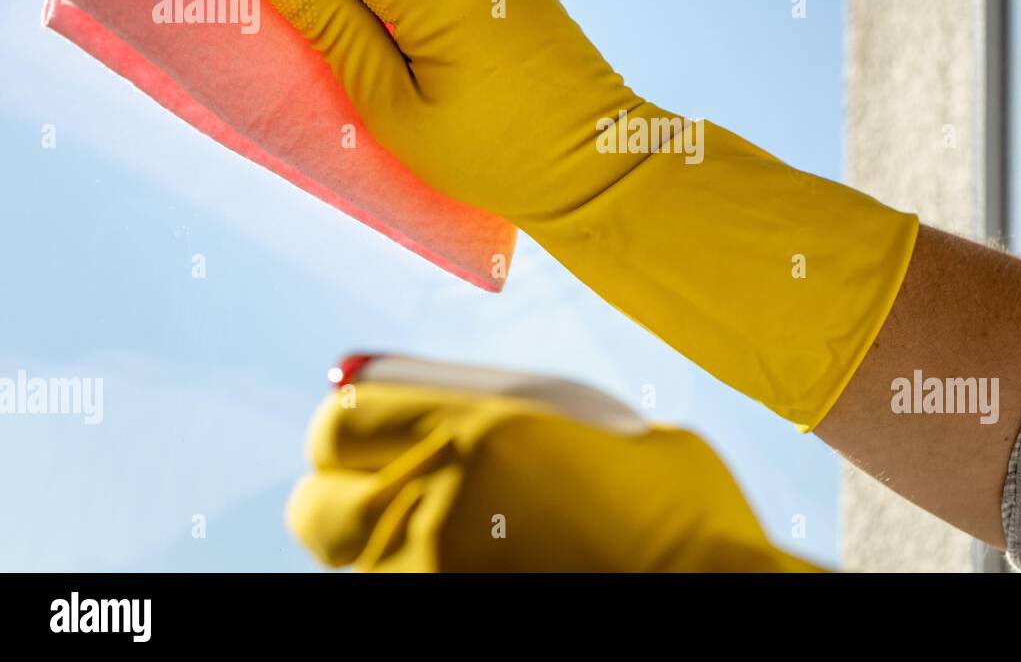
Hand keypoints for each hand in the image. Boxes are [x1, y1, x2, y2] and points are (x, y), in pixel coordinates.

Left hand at [286, 380, 820, 571]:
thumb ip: (520, 408)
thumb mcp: (600, 421)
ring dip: (384, 542)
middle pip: (314, 507)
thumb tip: (466, 405)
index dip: (348, 428)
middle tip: (381, 490)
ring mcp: (438, 573)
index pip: (339, 422)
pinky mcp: (450, 614)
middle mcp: (438, 503)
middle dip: (340, 496)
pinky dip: (417, 573)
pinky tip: (469, 566)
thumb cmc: (679, 503)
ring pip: (354, 565)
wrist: (706, 586)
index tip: (365, 431)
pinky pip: (400, 590)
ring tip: (442, 533)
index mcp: (477, 428)